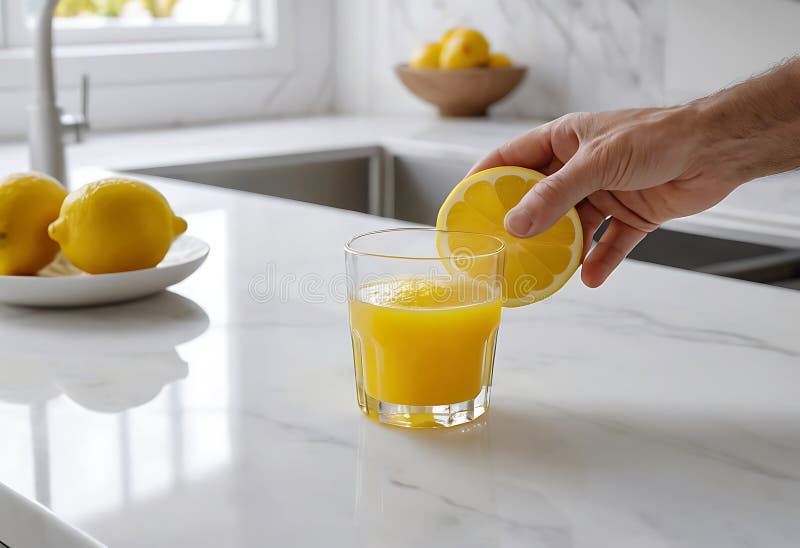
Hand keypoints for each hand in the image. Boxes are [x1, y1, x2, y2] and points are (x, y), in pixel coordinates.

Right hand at [468, 106, 742, 287]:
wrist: (717, 149)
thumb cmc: (657, 137)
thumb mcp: (596, 163)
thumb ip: (555, 195)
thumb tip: (516, 224)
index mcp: (565, 140)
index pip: (512, 158)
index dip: (485, 179)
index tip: (463, 204)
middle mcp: (580, 167)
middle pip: (539, 199)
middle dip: (521, 224)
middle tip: (497, 249)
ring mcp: (605, 192)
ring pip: (572, 227)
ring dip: (560, 250)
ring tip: (540, 274)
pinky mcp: (632, 215)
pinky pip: (608, 244)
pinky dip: (600, 262)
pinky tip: (590, 279)